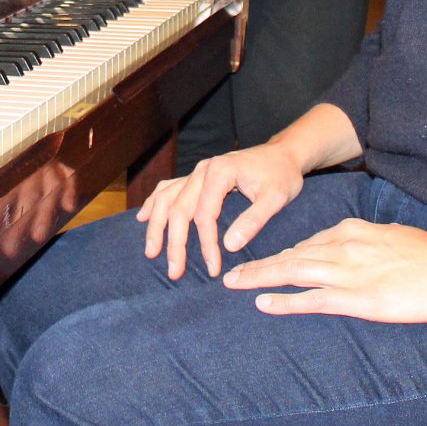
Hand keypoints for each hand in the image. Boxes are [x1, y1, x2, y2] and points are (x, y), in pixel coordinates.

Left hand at [0, 161, 79, 259]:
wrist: (48, 135)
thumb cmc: (24, 164)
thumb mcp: (10, 180)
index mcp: (10, 178)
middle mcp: (27, 174)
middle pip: (21, 201)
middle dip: (16, 227)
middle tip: (10, 251)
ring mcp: (47, 168)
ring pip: (44, 191)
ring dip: (41, 214)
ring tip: (38, 238)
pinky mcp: (65, 164)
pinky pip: (68, 177)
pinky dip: (69, 190)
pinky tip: (69, 206)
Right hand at [134, 140, 305, 280]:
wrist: (283, 154)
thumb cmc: (281, 175)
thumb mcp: (276, 198)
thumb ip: (253, 220)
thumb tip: (231, 246)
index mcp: (220, 172)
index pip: (205, 214)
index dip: (206, 243)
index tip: (213, 268)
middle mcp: (203, 169)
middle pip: (179, 208)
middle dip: (175, 242)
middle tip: (174, 271)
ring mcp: (197, 171)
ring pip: (167, 198)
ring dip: (156, 225)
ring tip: (151, 251)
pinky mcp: (197, 176)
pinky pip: (168, 188)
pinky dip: (155, 203)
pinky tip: (144, 217)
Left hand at [221, 218, 426, 323]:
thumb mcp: (392, 235)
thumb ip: (368, 240)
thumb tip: (357, 245)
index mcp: (352, 231)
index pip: (307, 244)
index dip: (282, 255)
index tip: (264, 264)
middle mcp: (343, 247)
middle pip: (290, 256)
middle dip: (258, 265)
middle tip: (230, 275)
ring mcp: (349, 272)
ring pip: (293, 272)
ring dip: (260, 279)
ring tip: (234, 285)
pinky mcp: (358, 298)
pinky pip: (312, 299)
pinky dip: (284, 300)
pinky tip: (264, 304)